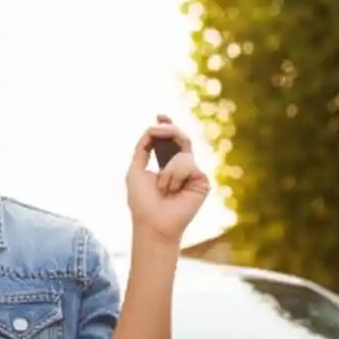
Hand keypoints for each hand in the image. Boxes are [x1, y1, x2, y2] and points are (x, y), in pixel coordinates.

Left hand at [126, 114, 210, 243]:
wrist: (152, 223)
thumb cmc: (142, 202)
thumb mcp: (135, 170)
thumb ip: (142, 149)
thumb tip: (149, 130)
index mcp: (166, 164)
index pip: (169, 140)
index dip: (166, 126)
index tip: (159, 116)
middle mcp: (182, 167)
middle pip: (181, 138)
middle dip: (169, 129)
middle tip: (159, 125)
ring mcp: (193, 173)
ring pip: (182, 152)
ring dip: (167, 171)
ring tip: (163, 189)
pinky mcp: (202, 181)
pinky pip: (188, 163)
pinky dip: (175, 176)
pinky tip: (173, 192)